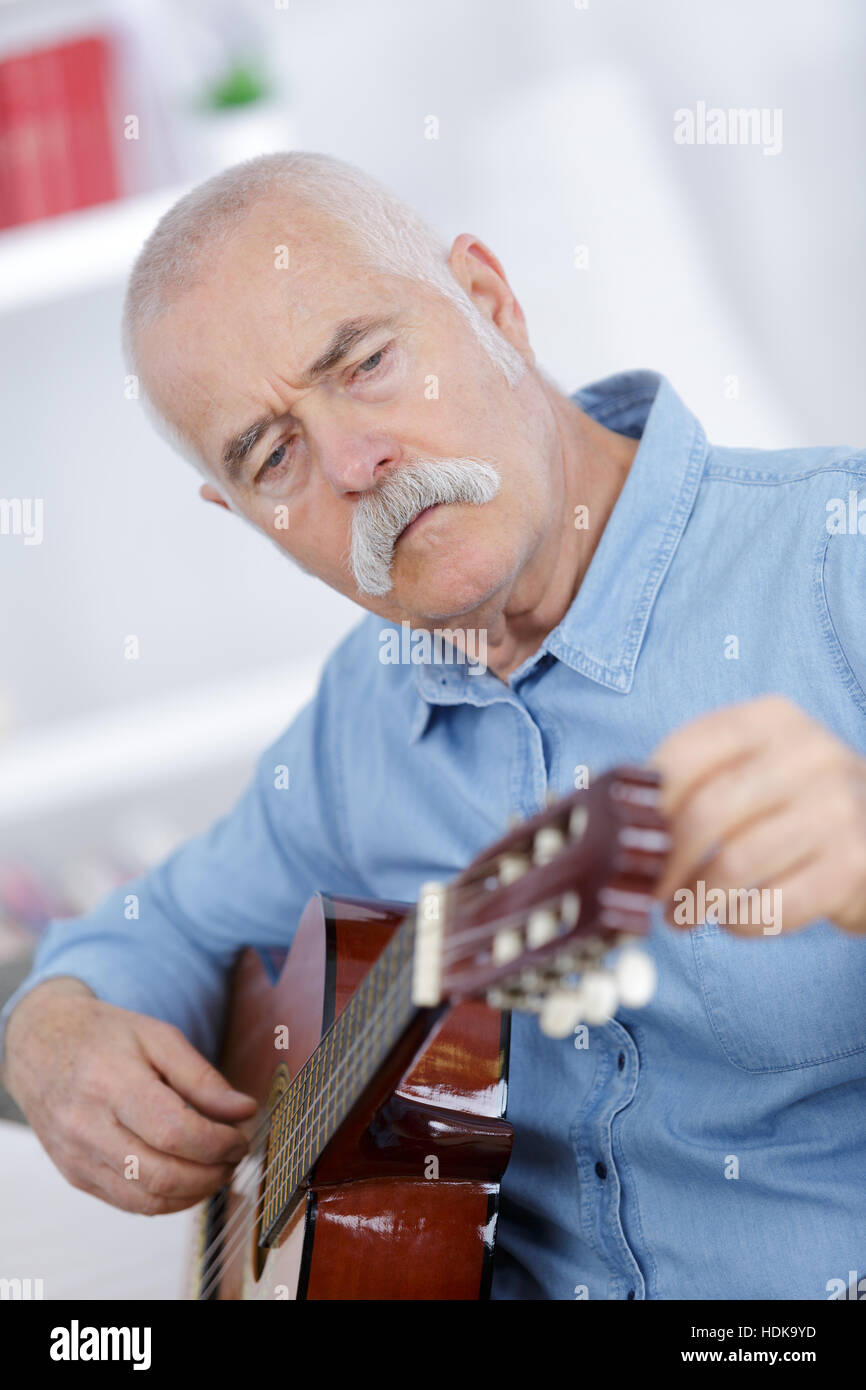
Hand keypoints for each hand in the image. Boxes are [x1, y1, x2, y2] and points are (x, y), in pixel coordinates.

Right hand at [2, 977, 257, 1213]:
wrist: (41, 1045)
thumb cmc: (105, 1036)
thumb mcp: (158, 1037)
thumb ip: (202, 1077)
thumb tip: (245, 1111)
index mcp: (111, 1083)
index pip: (173, 1132)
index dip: (217, 1143)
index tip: (240, 1137)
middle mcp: (87, 1126)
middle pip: (161, 1175)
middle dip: (211, 1174)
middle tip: (233, 1156)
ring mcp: (77, 1157)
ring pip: (146, 1201)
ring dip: (193, 1193)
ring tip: (216, 1169)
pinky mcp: (75, 1175)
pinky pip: (128, 1203)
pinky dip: (167, 1200)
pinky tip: (186, 1178)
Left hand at [648, 695, 865, 935]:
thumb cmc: (796, 798)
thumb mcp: (757, 763)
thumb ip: (699, 777)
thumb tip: (619, 817)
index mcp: (772, 719)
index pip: (687, 754)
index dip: (649, 804)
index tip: (628, 837)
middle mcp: (808, 756)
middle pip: (706, 813)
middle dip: (667, 863)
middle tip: (651, 891)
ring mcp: (836, 811)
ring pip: (735, 865)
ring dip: (696, 900)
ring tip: (680, 915)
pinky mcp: (851, 866)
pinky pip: (773, 906)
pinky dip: (740, 922)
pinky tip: (731, 919)